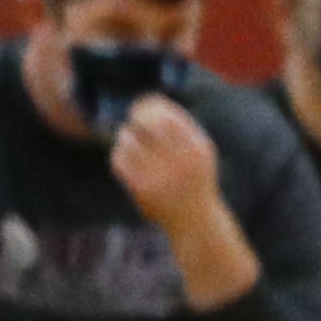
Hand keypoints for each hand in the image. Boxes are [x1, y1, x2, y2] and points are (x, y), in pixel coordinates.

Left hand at [106, 97, 226, 233]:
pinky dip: (119, 154)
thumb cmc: (195, 178)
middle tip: (133, 120)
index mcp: (198, 150)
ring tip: (129, 139)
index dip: (149, 106)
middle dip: (136, 119)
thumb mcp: (200, 152)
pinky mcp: (143, 189)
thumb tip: (151, 100)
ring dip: (125, 136)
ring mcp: (161, 177)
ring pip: (128, 140)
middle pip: (145, 125)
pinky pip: (120, 160)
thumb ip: (182, 127)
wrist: (195, 220)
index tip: (142, 106)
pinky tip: (126, 156)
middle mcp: (181, 162)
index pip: (166, 116)